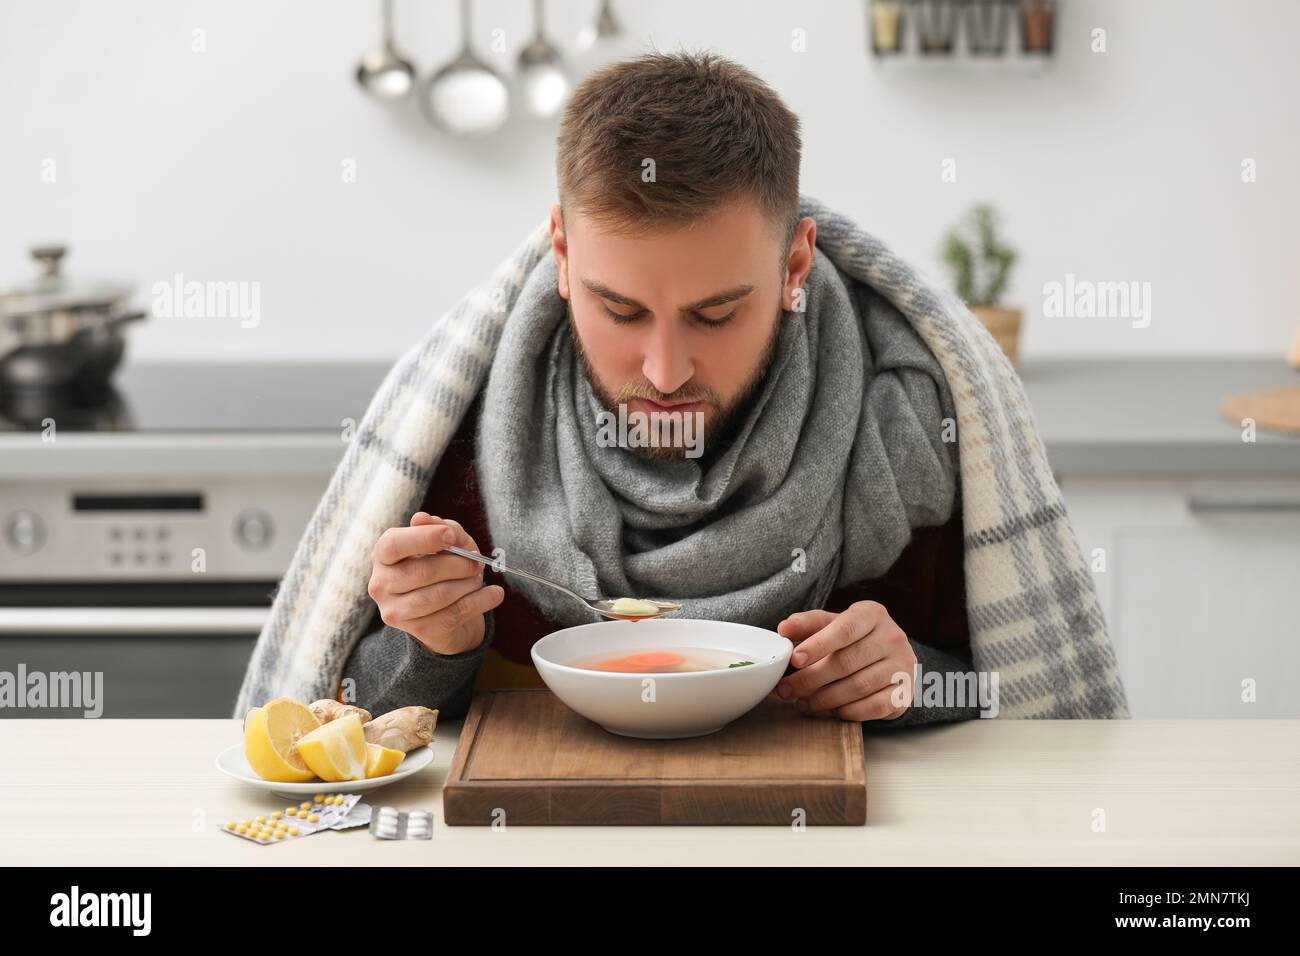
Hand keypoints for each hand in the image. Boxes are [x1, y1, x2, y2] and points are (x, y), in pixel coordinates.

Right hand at [368, 512, 504, 655]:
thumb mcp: (448, 542)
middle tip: (476, 563)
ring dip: (469, 583)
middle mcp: (382, 584)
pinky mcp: (418, 631)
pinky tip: (495, 593)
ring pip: (440, 595)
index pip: (393, 544)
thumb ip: (441, 528)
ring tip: (478, 577)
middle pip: (423, 571)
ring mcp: (396, 611)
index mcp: (384, 556)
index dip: (424, 538)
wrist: (445, 613)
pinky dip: (481, 601)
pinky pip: (455, 614)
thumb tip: (421, 518)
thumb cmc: (443, 567)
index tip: (450, 536)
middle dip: (458, 565)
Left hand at [774, 601, 915, 721]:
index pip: (845, 628)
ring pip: (859, 686)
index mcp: (872, 614)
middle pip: (847, 661)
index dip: (818, 645)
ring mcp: (902, 666)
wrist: (889, 659)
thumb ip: (808, 625)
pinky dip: (849, 711)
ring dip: (826, 698)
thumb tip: (784, 629)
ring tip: (803, 702)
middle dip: (812, 678)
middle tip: (787, 689)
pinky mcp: (906, 692)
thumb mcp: (832, 625)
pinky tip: (832, 710)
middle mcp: (892, 637)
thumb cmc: (853, 640)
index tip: (795, 659)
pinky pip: (875, 706)